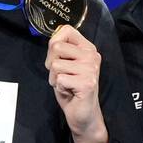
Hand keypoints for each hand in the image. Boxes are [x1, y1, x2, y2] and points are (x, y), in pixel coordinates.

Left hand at [45, 25, 107, 142]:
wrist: (83, 113)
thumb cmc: (71, 88)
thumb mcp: (65, 64)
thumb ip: (60, 50)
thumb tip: (53, 38)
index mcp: (88, 48)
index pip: (66, 30)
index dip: (54, 43)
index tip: (58, 57)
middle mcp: (92, 55)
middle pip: (56, 46)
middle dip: (51, 63)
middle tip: (62, 75)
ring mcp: (90, 69)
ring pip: (55, 65)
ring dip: (54, 78)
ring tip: (66, 84)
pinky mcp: (87, 83)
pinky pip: (59, 79)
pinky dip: (59, 88)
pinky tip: (69, 92)